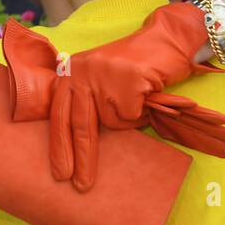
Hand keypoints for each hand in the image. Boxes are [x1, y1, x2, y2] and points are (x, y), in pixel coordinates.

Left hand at [3, 6, 224, 191]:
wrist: (165, 40)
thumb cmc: (133, 67)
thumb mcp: (99, 80)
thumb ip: (85, 102)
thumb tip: (74, 147)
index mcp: (71, 72)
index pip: (59, 114)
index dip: (59, 146)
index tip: (60, 174)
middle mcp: (82, 71)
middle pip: (79, 124)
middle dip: (81, 158)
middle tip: (79, 185)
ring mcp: (104, 74)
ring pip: (112, 122)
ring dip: (127, 119)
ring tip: (135, 97)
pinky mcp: (127, 80)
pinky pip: (132, 116)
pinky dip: (142, 112)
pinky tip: (146, 92)